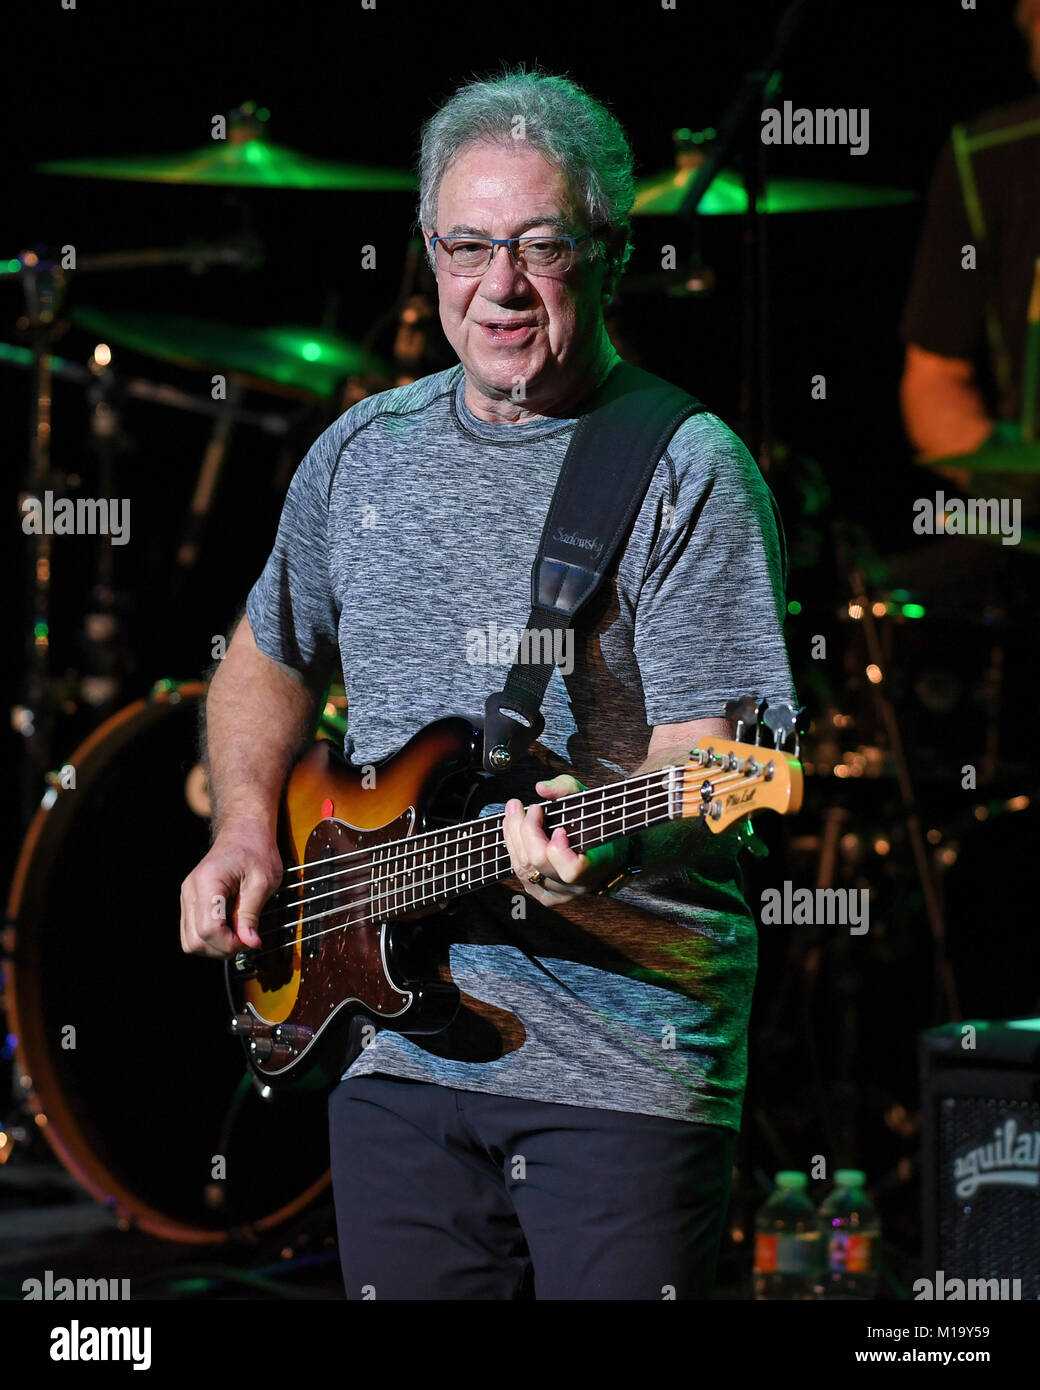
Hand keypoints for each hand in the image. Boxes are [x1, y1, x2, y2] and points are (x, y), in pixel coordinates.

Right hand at [180, 823, 283, 958]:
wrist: (244, 831)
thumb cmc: (256, 850)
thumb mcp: (263, 881)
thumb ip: (252, 913)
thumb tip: (250, 943)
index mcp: (207, 882)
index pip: (208, 930)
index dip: (230, 943)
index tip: (251, 940)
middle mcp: (190, 891)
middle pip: (195, 940)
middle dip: (222, 948)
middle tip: (247, 939)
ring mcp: (187, 897)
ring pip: (190, 941)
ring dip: (215, 947)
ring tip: (239, 934)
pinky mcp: (190, 902)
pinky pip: (192, 932)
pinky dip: (210, 939)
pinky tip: (230, 929)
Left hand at [503, 775, 602, 905]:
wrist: (609, 851)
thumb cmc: (600, 823)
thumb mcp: (590, 799)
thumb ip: (567, 789)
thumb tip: (541, 788)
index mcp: (597, 867)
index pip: (572, 870)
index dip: (559, 850)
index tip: (559, 829)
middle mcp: (577, 886)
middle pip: (539, 863)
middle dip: (523, 829)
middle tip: (518, 805)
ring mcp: (560, 894)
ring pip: (525, 869)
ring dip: (512, 836)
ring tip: (513, 812)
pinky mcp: (545, 895)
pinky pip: (522, 874)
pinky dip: (513, 850)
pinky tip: (512, 831)